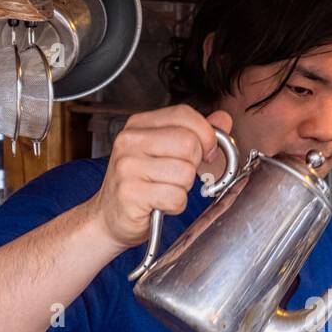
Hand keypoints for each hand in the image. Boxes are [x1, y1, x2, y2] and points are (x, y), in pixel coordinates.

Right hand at [85, 106, 232, 251]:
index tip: (207, 152)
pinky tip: (160, 204)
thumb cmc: (140, 185)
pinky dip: (175, 205)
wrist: (108, 217)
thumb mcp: (165, 152)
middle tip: (178, 176)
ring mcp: (128, 167)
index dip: (207, 135)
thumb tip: (223, 120)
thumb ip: (195, 134)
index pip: (185, 115)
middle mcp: (130, 141)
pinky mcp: (130, 193)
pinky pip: (176, 197)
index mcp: (139, 125)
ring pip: (185, 172)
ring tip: (165, 190)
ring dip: (184, 188)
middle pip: (189, 143)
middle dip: (194, 165)